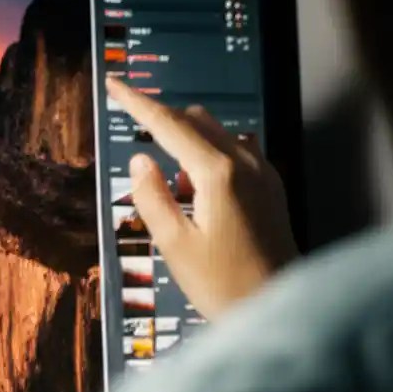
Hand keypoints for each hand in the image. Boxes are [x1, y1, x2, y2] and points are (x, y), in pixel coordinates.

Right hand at [107, 77, 297, 318]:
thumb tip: (139, 160)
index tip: (113, 84)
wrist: (279, 307)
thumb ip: (151, 197)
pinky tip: (196, 188)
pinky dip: (207, 154)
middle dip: (161, 120)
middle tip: (132, 132)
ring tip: (168, 180)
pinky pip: (234, 150)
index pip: (168, 125)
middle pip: (194, 120)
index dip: (136, 103)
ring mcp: (263, 173)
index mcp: (218, 174)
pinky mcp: (270, 187)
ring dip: (185, 138)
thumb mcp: (174, 245)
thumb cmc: (223, 285)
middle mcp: (246, 164)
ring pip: (216, 132)